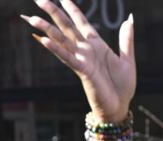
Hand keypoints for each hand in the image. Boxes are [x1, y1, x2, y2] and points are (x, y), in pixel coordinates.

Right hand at [24, 0, 134, 122]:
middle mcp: (86, 50)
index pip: (81, 21)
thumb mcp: (128, 60)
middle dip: (53, 12)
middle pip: (66, 26)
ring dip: (47, 29)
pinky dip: (56, 49)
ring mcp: (82, 60)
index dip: (72, 8)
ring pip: (61, 40)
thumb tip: (129, 18)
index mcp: (96, 45)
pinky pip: (67, 58)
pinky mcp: (82, 71)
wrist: (119, 108)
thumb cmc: (123, 88)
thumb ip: (127, 39)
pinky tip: (44, 40)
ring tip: (33, 18)